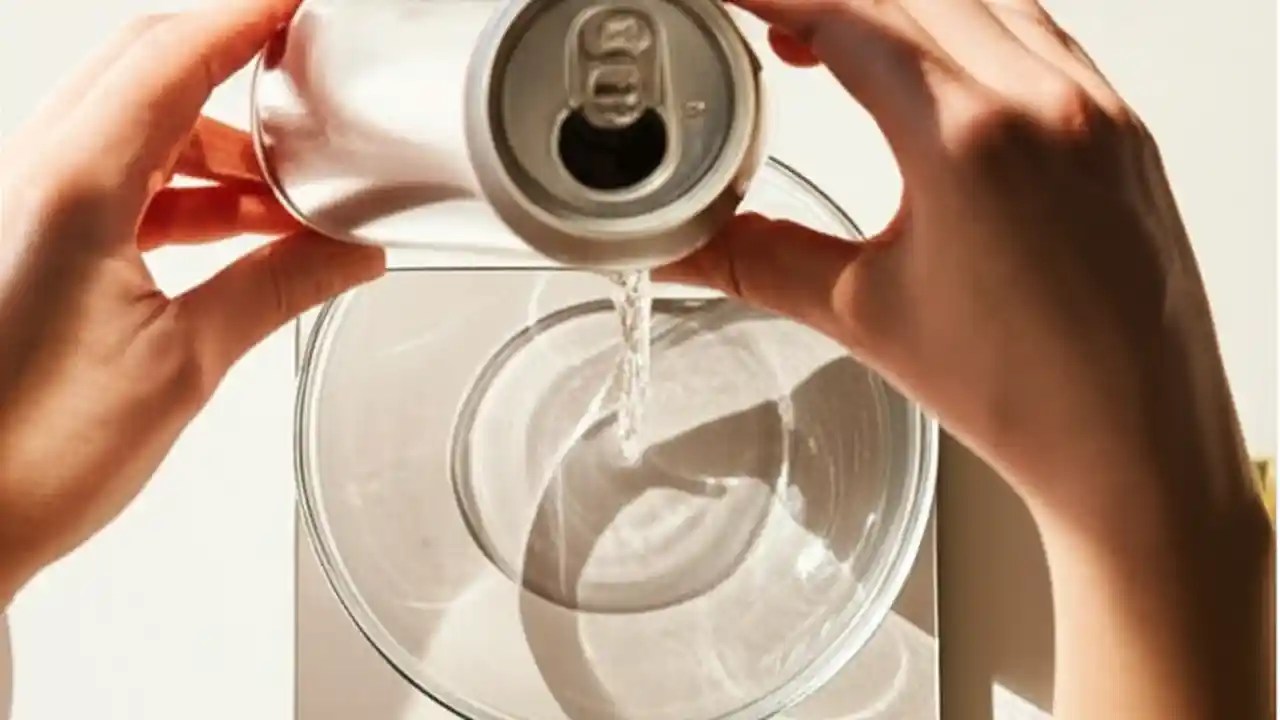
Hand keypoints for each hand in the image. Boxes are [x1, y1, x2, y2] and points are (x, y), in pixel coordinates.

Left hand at [0, 0, 383, 605]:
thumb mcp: (186, 364)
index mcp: (73, 189)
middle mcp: (37, 179)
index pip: (173, 57)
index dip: (247, 18)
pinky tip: (243, 231)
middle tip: (307, 85)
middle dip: (237, 73)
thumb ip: (278, 287)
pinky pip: (119, 179)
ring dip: (217, 148)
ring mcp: (28, 206)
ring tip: (292, 196)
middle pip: (147, 71)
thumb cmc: (29, 453)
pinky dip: (186, 191)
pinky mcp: (32, 240)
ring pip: (135, 127)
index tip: (299, 5)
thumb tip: (348, 254)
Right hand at [662, 0, 1271, 716]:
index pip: (852, 18)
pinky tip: (932, 65)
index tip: (739, 1)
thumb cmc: (1027, 394)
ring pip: (980, 0)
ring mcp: (1094, 108)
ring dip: (898, 6)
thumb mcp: (866, 315)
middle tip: (766, 21)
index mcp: (968, 138)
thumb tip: (684, 246)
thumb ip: (759, 262)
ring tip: (831, 42)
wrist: (1137, 445)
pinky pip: (1037, 33)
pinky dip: (968, 25)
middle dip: (828, 0)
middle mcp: (1044, 102)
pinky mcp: (1122, 129)